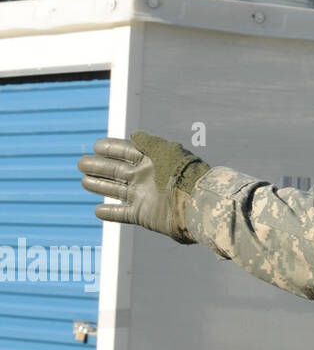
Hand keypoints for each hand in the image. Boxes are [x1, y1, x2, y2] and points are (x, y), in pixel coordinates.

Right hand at [77, 131, 211, 243]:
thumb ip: (149, 143)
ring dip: (99, 185)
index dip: (111, 148)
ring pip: (116, 189)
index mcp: (152, 160)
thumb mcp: (167, 152)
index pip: (127, 151)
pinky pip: (121, 213)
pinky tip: (97, 210)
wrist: (195, 204)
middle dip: (99, 166)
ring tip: (84, 181)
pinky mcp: (142, 215)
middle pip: (117, 170)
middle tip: (81, 163)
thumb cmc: (183, 175)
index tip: (96, 145)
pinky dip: (109, 212)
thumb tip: (133, 135)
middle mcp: (146, 177)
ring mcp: (143, 196)